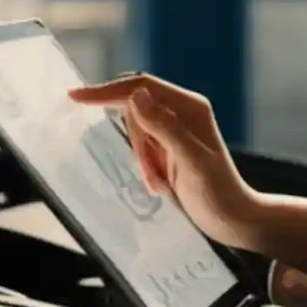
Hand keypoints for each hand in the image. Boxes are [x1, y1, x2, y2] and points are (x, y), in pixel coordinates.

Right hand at [69, 74, 264, 250]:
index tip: (74, 97)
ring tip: (161, 184)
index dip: (107, 91)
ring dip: (142, 160)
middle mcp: (183, 112)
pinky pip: (142, 150)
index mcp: (190, 106)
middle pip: (135, 111)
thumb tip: (136, 96)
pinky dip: (146, 168)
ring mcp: (176, 129)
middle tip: (152, 174)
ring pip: (137, 133)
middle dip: (136, 143)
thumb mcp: (190, 162)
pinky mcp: (170, 147)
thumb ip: (165, 129)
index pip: (141, 87)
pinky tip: (162, 186)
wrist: (232, 219)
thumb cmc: (218, 192)